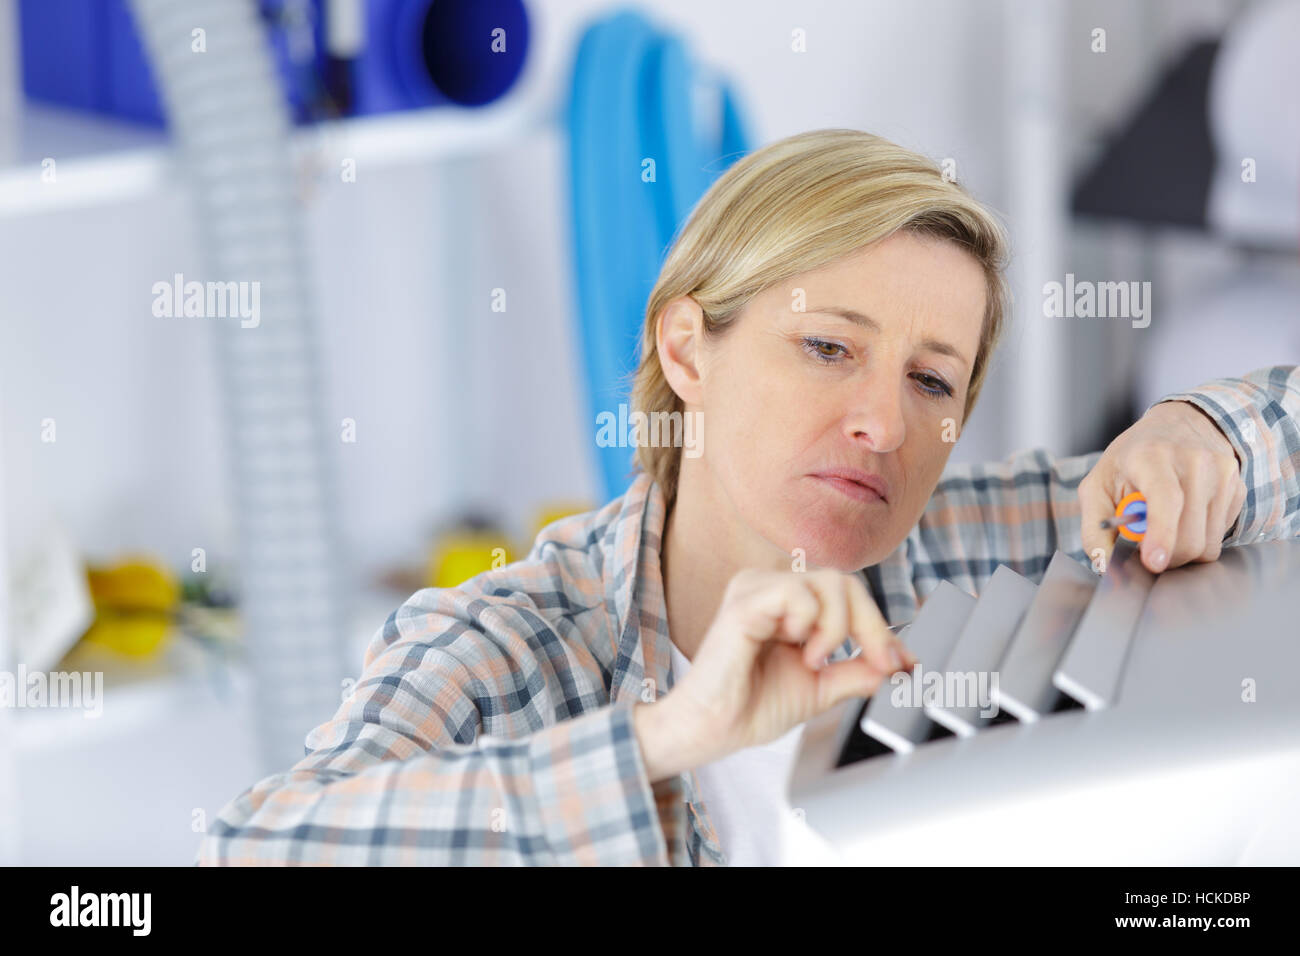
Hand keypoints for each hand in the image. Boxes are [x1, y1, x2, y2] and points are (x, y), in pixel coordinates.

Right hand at [634, 568, 913, 781]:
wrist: (714, 730)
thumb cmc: (750, 707)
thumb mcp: (821, 687)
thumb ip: (857, 671)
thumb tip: (900, 666)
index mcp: (787, 603)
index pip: (848, 594)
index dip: (881, 627)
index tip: (903, 664)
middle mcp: (771, 588)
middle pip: (845, 582)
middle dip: (872, 626)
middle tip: (880, 662)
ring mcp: (756, 589)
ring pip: (829, 582)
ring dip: (837, 628)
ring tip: (815, 660)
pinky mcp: (745, 601)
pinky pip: (798, 594)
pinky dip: (810, 624)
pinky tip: (795, 649)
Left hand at [1079, 400, 1246, 573]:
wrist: (1180, 424)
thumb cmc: (1132, 460)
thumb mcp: (1098, 485)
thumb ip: (1095, 527)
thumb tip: (1104, 565)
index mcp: (1151, 456)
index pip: (1166, 499)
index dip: (1161, 534)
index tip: (1154, 561)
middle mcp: (1194, 462)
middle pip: (1190, 536)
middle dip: (1166, 555)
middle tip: (1147, 548)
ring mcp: (1221, 474)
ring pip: (1208, 544)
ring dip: (1183, 550)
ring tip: (1165, 527)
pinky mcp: (1238, 487)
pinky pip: (1221, 535)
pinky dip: (1200, 537)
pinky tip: (1185, 517)